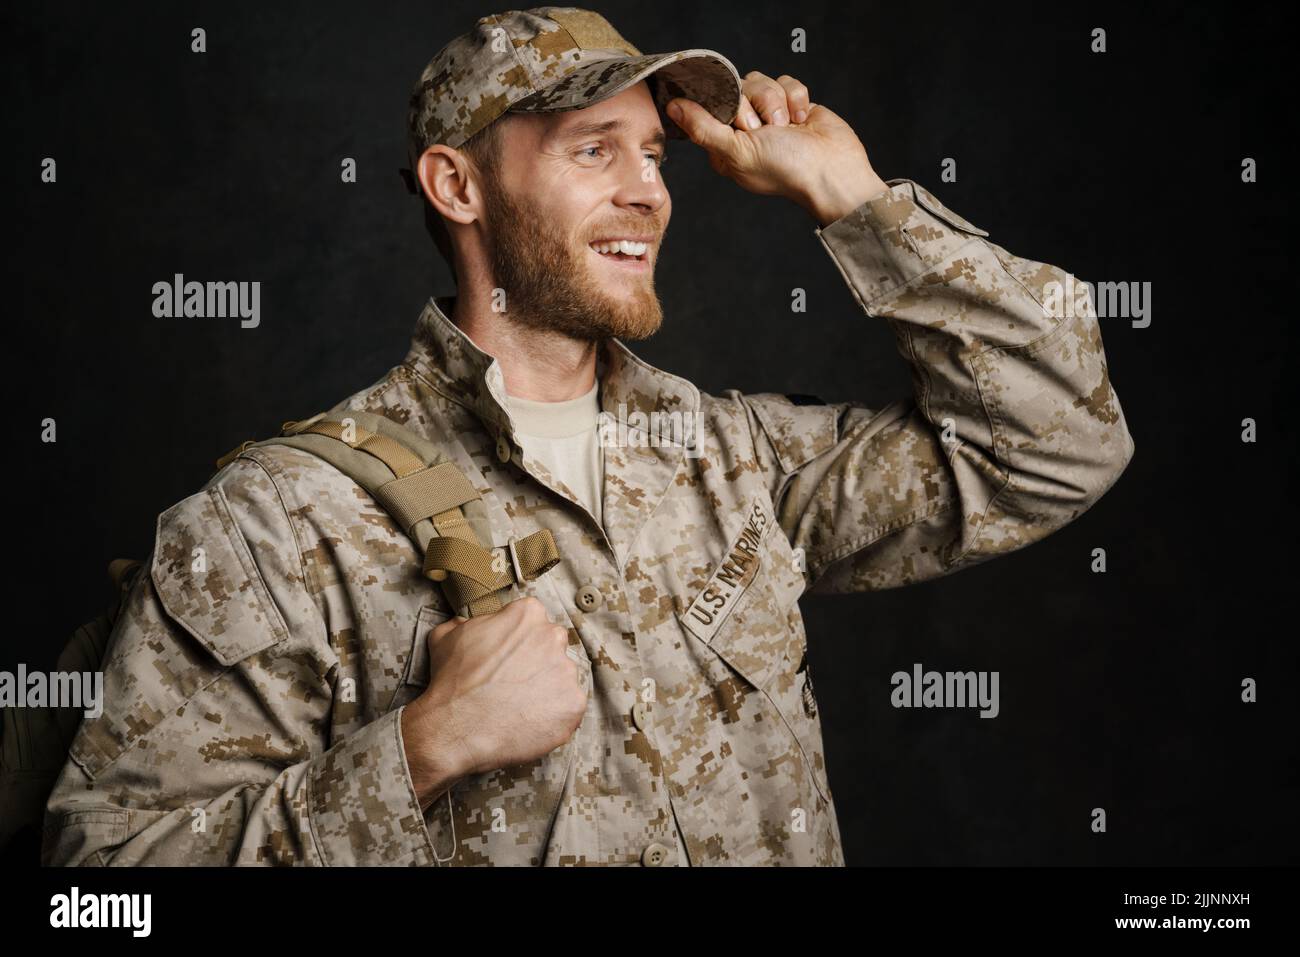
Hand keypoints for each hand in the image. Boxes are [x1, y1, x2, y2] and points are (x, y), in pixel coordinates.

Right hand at [400, 597, 586, 807]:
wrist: (456, 728)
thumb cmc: (451, 681)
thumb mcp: (446, 637)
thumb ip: (463, 622)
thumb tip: (464, 622)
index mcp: (527, 614)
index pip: (532, 621)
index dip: (518, 641)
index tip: (507, 658)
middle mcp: (553, 637)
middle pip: (552, 646)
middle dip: (537, 662)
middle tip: (513, 683)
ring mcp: (567, 672)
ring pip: (562, 678)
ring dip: (546, 690)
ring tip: (519, 707)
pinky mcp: (574, 704)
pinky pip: (569, 708)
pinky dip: (554, 716)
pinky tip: (530, 722)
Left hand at [667, 71, 889, 226]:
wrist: (833, 170)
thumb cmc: (785, 169)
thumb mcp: (738, 152)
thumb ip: (703, 129)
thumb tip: (673, 107)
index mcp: (724, 145)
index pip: (710, 106)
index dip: (726, 107)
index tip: (741, 124)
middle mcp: (744, 129)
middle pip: (736, 88)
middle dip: (755, 104)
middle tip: (767, 130)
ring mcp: (769, 115)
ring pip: (761, 81)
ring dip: (777, 101)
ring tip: (788, 126)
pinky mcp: (792, 104)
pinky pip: (786, 81)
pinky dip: (796, 98)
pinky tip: (802, 119)